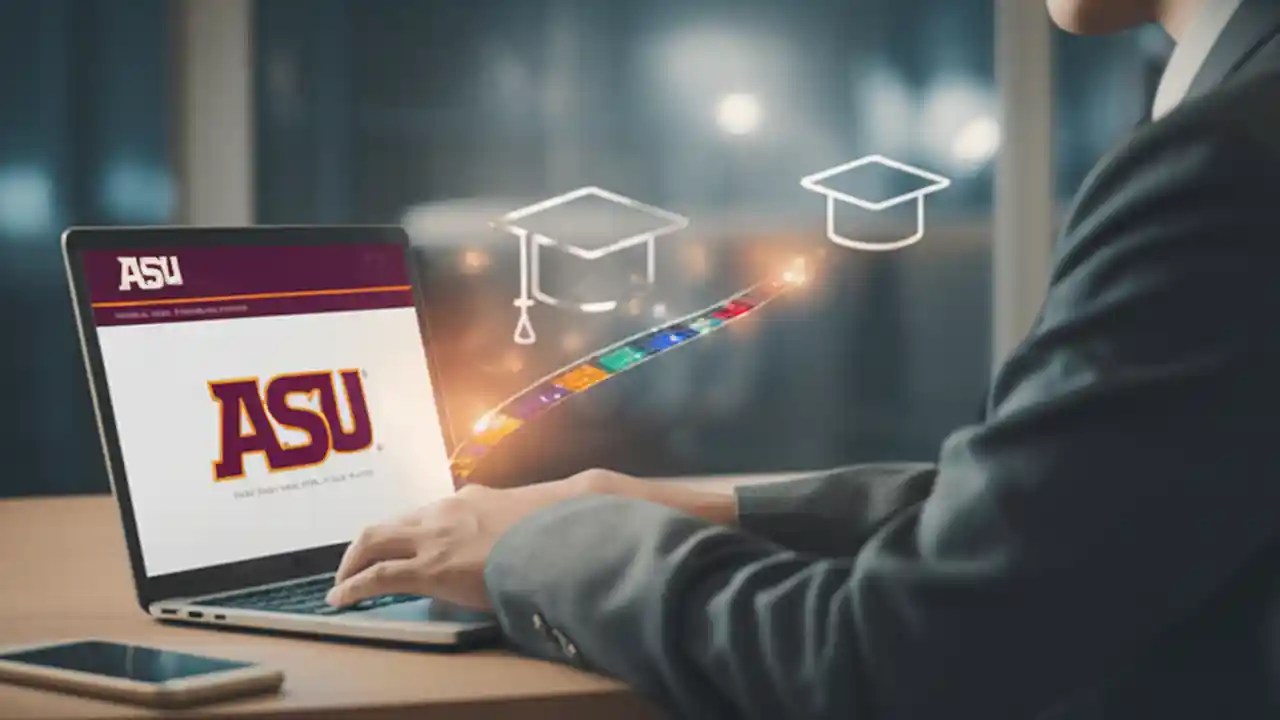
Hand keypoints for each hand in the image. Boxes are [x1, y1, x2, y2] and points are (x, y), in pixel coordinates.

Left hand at [326, 469, 737, 609]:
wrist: (573, 533)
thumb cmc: (587, 521)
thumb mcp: (607, 505)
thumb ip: (630, 507)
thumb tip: (707, 507)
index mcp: (490, 498)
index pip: (446, 508)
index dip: (425, 524)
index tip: (417, 537)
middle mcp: (457, 508)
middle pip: (399, 517)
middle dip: (372, 539)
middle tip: (358, 562)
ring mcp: (441, 533)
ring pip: (377, 539)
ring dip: (354, 560)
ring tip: (341, 582)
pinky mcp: (433, 566)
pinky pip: (379, 575)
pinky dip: (355, 585)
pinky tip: (341, 599)